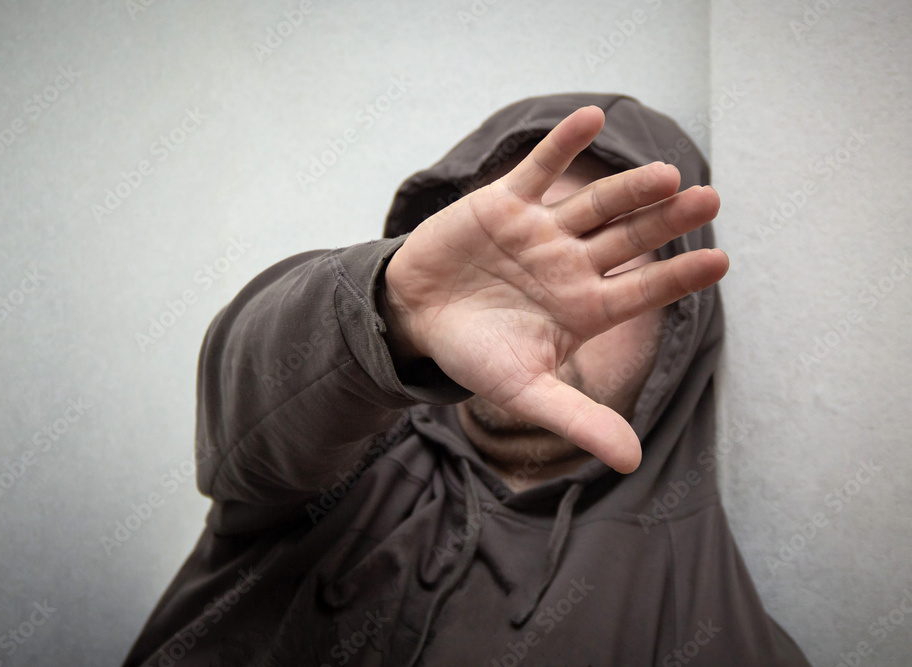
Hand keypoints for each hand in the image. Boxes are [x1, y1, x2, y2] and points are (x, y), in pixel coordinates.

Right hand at [382, 106, 726, 472]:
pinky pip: (539, 169)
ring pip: (595, 204)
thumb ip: (578, 418)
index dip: (680, 276)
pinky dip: (562, 144)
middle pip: (630, 237)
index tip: (720, 263)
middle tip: (709, 199)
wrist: (414, 319)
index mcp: (585, 307)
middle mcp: (573, 264)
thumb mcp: (524, 391)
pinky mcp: (507, 203)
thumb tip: (632, 462)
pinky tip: (592, 117)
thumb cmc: (473, 356)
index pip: (644, 289)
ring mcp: (543, 232)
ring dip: (629, 187)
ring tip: (666, 174)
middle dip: (667, 220)